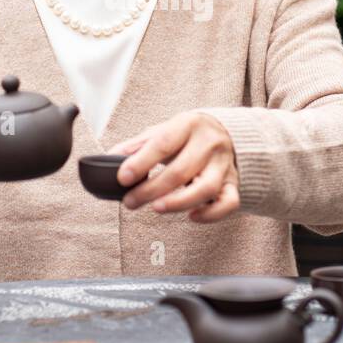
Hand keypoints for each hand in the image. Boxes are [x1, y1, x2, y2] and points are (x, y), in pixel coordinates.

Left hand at [107, 111, 239, 221]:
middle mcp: (209, 143)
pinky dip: (211, 214)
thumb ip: (137, 145)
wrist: (227, 131)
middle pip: (181, 171)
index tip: (122, 178)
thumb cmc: (187, 135)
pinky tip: (191, 217)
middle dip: (151, 190)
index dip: (140, 162)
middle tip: (130, 202)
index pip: (163, 144)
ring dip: (179, 202)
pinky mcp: (234, 183)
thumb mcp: (163, 131)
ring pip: (205, 188)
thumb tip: (108, 159)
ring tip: (157, 208)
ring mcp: (224, 165)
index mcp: (188, 124)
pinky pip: (229, 202)